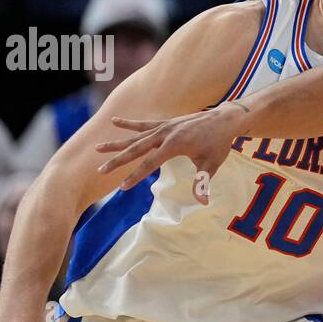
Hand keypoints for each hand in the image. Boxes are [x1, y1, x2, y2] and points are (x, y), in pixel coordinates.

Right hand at [96, 103, 245, 203]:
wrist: (225, 119)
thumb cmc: (218, 143)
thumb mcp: (212, 164)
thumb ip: (202, 182)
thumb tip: (202, 202)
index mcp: (174, 145)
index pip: (150, 163)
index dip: (136, 176)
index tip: (122, 187)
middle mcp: (165, 134)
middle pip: (136, 149)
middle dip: (117, 161)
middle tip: (100, 170)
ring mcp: (164, 126)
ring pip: (135, 137)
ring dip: (117, 143)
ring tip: (97, 148)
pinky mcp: (166, 122)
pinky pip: (144, 124)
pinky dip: (129, 124)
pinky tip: (114, 121)